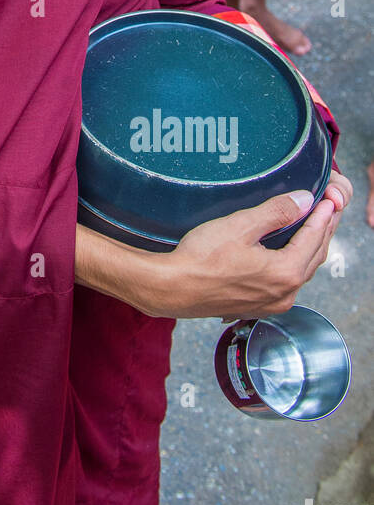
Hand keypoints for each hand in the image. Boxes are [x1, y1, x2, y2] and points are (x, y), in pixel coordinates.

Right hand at [138, 188, 343, 319]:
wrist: (173, 288)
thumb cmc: (201, 258)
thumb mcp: (240, 226)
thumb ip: (276, 212)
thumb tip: (304, 200)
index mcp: (286, 273)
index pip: (315, 237)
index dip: (324, 215)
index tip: (331, 198)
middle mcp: (285, 294)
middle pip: (314, 256)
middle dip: (323, 230)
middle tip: (328, 208)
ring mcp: (272, 304)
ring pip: (301, 271)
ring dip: (310, 247)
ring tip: (312, 226)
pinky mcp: (257, 306)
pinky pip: (286, 282)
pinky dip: (294, 263)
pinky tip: (287, 252)